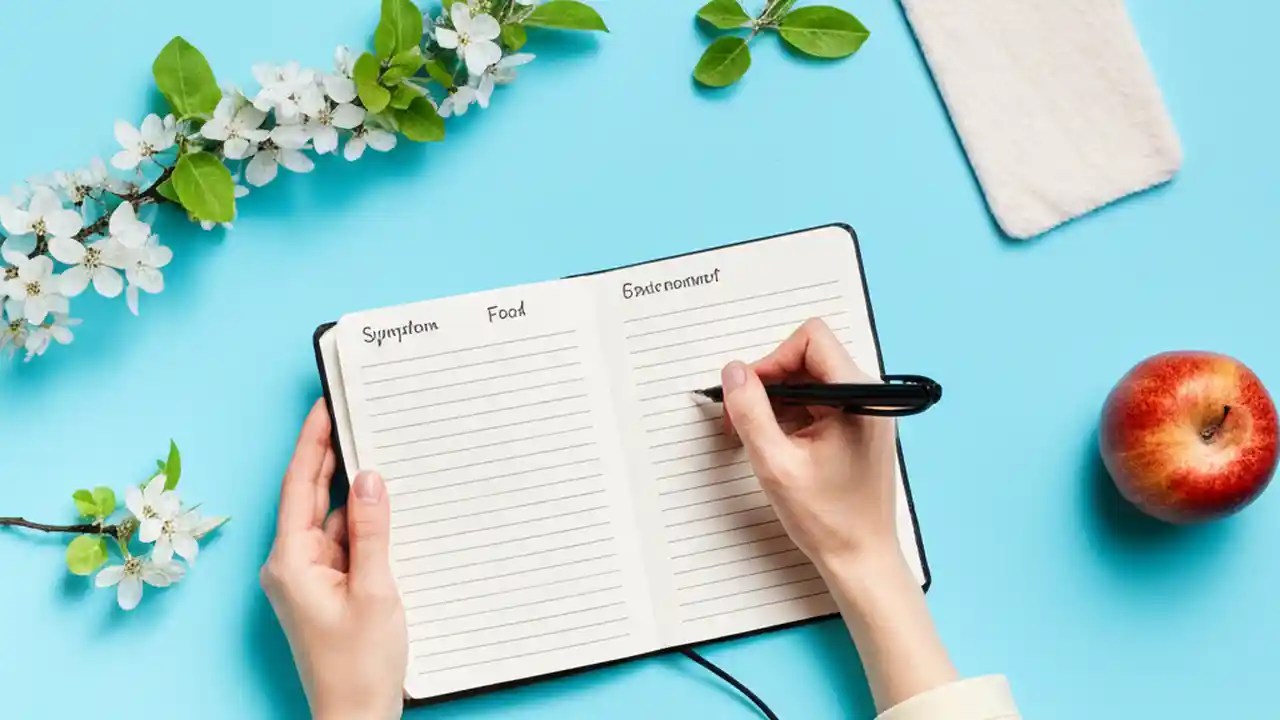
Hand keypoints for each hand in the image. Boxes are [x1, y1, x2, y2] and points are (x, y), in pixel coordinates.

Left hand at [260, 400, 405, 719]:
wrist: (356, 717)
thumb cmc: (360, 666)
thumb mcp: (375, 590)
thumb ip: (371, 530)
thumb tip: (367, 478)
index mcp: (291, 562)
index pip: (298, 486)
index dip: (311, 441)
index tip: (323, 406)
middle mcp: (291, 565)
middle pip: (308, 497)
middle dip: (330, 456)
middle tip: (352, 413)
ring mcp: (307, 577)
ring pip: (329, 520)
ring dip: (351, 492)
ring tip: (379, 451)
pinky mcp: (325, 589)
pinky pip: (341, 543)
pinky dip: (361, 523)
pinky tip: (384, 507)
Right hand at [721, 319, 956, 710]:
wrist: (862, 559)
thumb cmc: (827, 519)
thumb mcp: (776, 464)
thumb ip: (751, 412)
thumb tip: (733, 372)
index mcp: (859, 397)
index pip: (812, 340)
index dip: (773, 359)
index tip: (749, 393)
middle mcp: (868, 396)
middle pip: (810, 358)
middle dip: (771, 383)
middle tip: (743, 419)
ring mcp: (866, 411)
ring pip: (811, 381)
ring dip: (779, 402)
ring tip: (760, 439)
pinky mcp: (859, 428)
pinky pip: (819, 403)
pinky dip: (793, 416)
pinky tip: (779, 447)